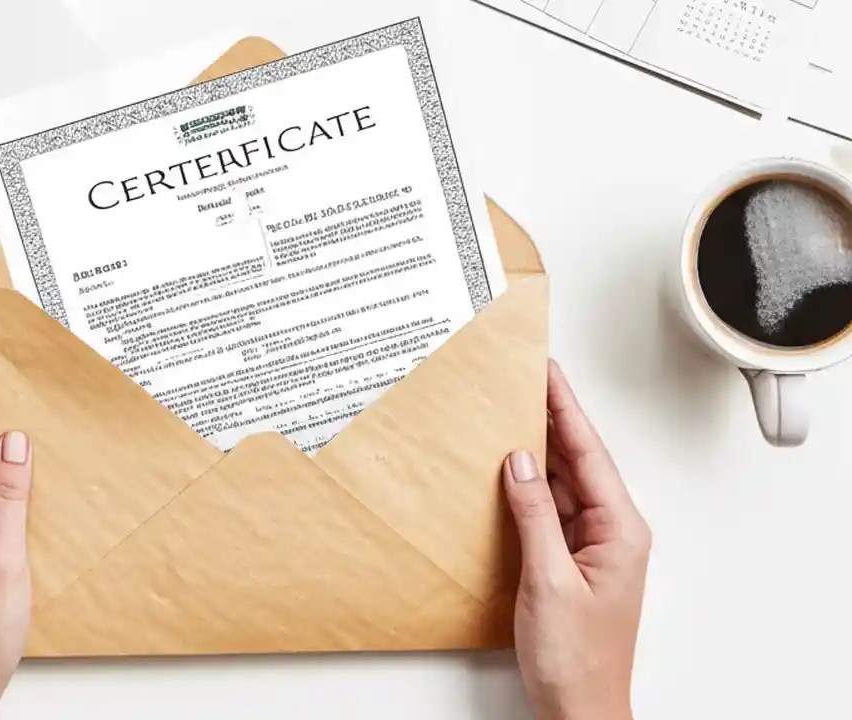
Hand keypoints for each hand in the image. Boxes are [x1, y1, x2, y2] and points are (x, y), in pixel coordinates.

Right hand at [503, 361, 649, 719]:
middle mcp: (610, 532)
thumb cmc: (576, 659)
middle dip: (551, 419)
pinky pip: (548, 511)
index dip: (566, 409)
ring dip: (535, 451)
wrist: (579, 710)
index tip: (547, 373)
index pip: (588, 454)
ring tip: (510, 412)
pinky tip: (507, 471)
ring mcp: (590, 547)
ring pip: (560, 484)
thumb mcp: (548, 580)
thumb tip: (519, 463)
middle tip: (523, 379)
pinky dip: (526, 488)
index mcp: (620, 530)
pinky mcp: (568, 561)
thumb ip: (534, 515)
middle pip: (576, 461)